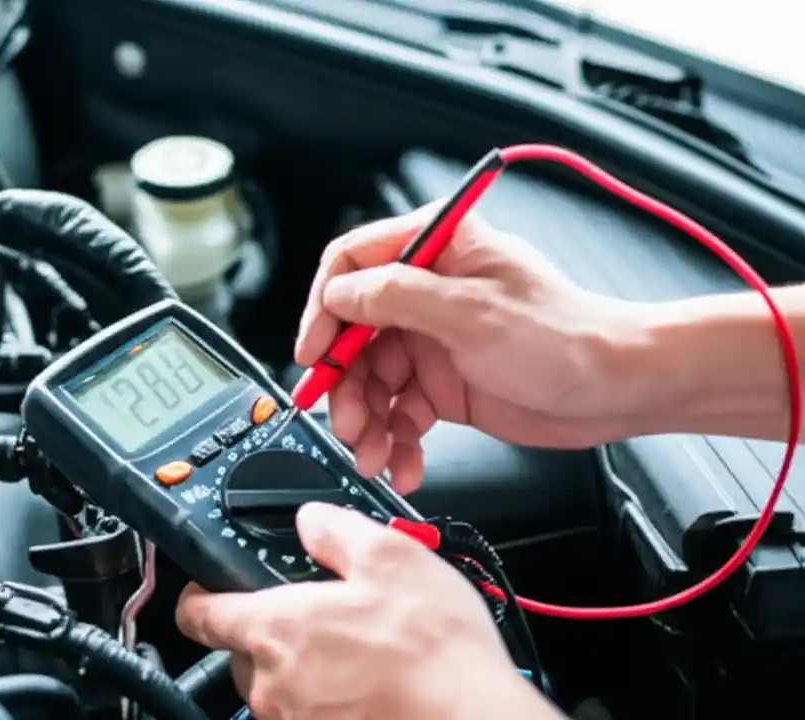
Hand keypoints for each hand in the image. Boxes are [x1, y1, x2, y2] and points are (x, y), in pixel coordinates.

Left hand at [175, 503, 558, 719]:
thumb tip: (311, 520)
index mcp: (274, 630)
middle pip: (241, 652)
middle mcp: (272, 685)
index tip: (210, 590)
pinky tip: (369, 686)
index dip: (199, 596)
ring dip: (302, 669)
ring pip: (275, 688)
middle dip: (270, 631)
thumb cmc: (435, 652)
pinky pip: (305, 715)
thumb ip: (335, 529)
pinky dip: (326, 701)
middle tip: (320, 615)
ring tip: (356, 653)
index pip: (198, 615)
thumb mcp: (390, 557)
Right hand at [297, 204, 654, 491]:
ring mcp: (432, 340)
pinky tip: (403, 463)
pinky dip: (396, 442)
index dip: (324, 309)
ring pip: (371, 381)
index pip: (352, 265)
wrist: (617, 389)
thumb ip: (396, 298)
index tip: (314, 352)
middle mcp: (426, 291)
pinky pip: (399, 414)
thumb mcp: (470, 313)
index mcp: (436, 249)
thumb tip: (339, 295)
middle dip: (344, 383)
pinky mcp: (442, 385)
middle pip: (353, 333)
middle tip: (347, 421)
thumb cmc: (566, 337)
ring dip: (367, 421)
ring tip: (375, 454)